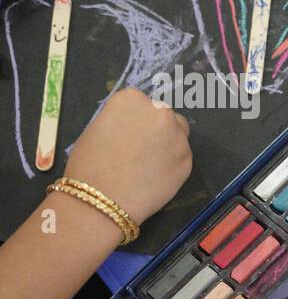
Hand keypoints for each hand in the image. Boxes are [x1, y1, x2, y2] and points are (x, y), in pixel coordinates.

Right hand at [64, 88, 191, 223]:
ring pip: (178, 134)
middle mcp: (160, 111)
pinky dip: (172, 164)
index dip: (134, 119)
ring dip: (168, 143)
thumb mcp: (97, 129)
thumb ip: (122, 121)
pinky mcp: (188, 160)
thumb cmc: (89, 164)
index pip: (139, 102)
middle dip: (155, 128)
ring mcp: (178, 136)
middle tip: (141, 149)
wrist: (102, 199)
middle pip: (163, 115)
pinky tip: (155, 177)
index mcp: (131, 99)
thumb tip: (134, 126)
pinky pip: (181, 157)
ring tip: (148, 164)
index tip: (128, 132)